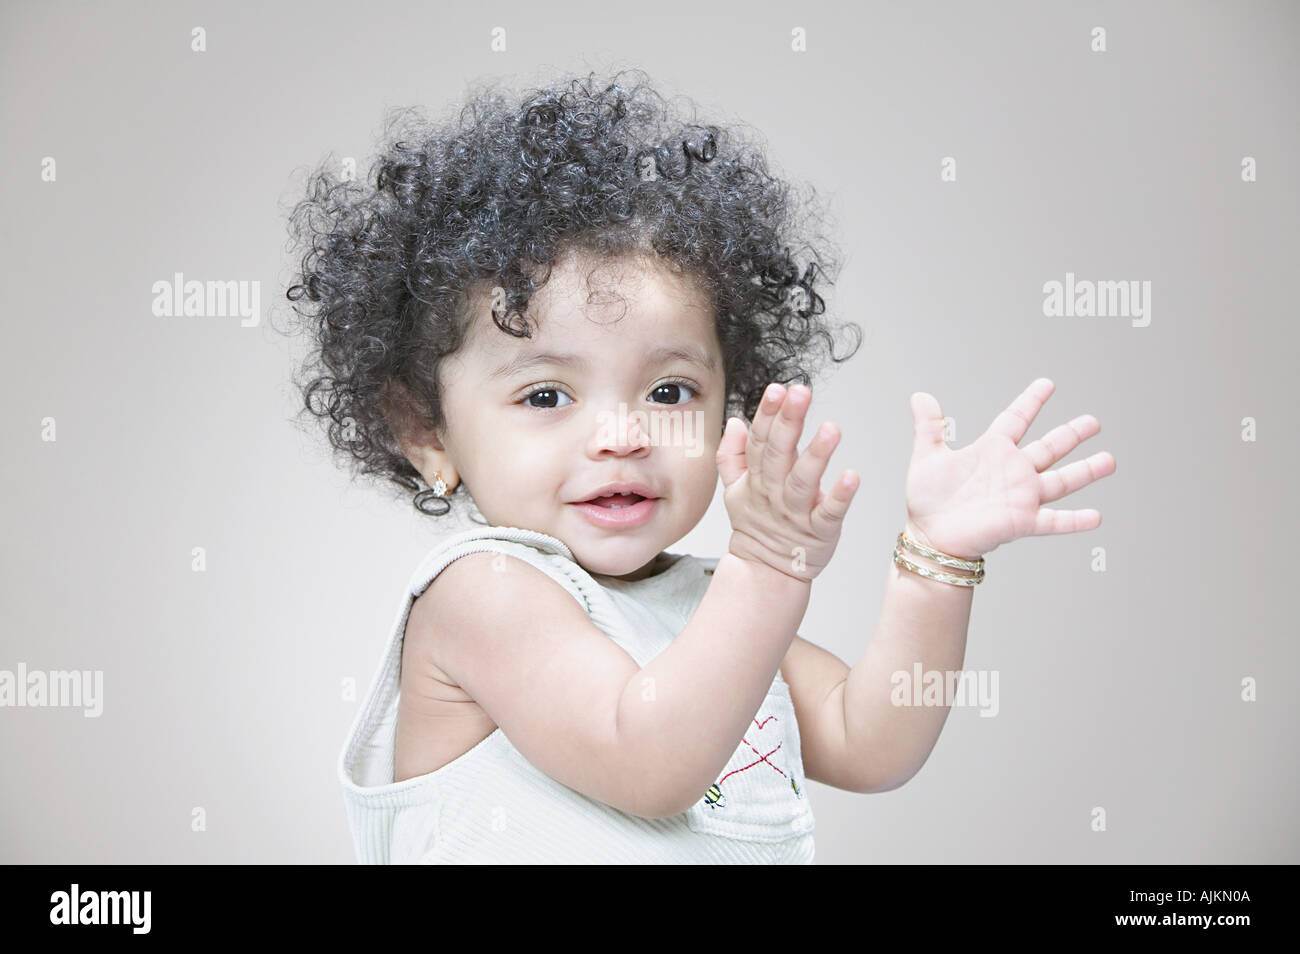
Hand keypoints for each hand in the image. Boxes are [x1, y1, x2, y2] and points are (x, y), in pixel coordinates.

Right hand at [715, 382, 859, 580]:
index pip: (760, 440)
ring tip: (831, 429)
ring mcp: (796, 512)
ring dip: (817, 455)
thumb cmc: (757, 526)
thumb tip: (735, 421)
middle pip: (779, 454)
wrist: (765, 571)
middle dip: (789, 421)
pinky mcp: (819, 531)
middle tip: (800, 393)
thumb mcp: (734, 489)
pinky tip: (853, 477)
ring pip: (803, 481)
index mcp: (756, 478)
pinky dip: (840, 496)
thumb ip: (732, 454)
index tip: (777, 389)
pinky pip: (829, 513)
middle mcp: (774, 492)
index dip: (767, 414)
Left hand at [903, 377, 1115, 560]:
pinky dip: (1075, 520)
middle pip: (1048, 447)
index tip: (1047, 384)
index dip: (1031, 402)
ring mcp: (1021, 497)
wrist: (930, 536)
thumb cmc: (928, 500)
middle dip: (1071, 434)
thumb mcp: (927, 457)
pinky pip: (1054, 521)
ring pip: (1061, 480)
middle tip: (1094, 421)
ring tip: (1109, 460)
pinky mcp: (1022, 522)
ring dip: (1085, 471)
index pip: (1016, 419)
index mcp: (991, 451)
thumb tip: (920, 395)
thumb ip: (929, 426)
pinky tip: (1097, 516)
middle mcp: (1012, 472)